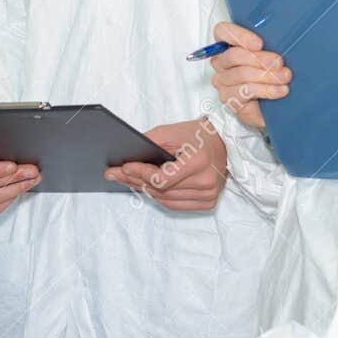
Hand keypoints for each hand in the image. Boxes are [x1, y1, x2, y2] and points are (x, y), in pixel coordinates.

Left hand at [104, 118, 226, 210]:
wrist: (223, 143)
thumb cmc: (196, 135)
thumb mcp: (171, 131)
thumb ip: (149, 142)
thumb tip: (126, 155)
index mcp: (199, 161)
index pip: (162, 178)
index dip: (140, 174)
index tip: (123, 167)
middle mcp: (206, 181)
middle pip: (161, 190)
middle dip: (135, 181)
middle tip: (114, 174)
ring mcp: (209, 194)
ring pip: (166, 200)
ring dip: (144, 190)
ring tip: (126, 181)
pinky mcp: (208, 202)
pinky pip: (175, 205)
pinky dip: (159, 197)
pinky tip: (146, 188)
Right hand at [210, 22, 290, 129]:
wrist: (273, 106)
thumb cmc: (271, 76)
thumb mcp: (271, 55)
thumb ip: (269, 44)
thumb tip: (282, 38)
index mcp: (229, 45)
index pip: (222, 31)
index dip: (240, 36)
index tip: (259, 44)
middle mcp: (222, 62)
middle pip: (233, 55)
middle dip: (260, 59)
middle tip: (278, 62)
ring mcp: (223, 81)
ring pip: (241, 74)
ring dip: (267, 75)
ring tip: (284, 78)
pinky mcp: (229, 98)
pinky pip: (245, 91)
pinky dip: (266, 90)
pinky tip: (279, 90)